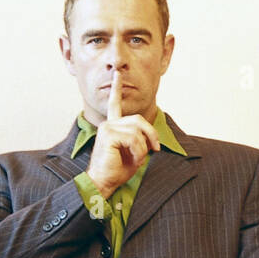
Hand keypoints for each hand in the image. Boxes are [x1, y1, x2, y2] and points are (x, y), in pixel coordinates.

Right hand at [86, 76, 159, 197]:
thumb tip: (153, 140)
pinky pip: (134, 138)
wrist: (102, 183)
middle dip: (152, 134)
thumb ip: (141, 141)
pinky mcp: (108, 134)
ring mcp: (107, 127)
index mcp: (112, 126)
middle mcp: (108, 124)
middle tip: (156, 149)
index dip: (116, 89)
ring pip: (138, 130)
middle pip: (138, 119)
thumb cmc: (117, 171)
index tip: (117, 74)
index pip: (115, 104)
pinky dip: (138, 151)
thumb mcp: (135, 154)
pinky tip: (133, 159)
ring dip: (143, 148)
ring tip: (137, 159)